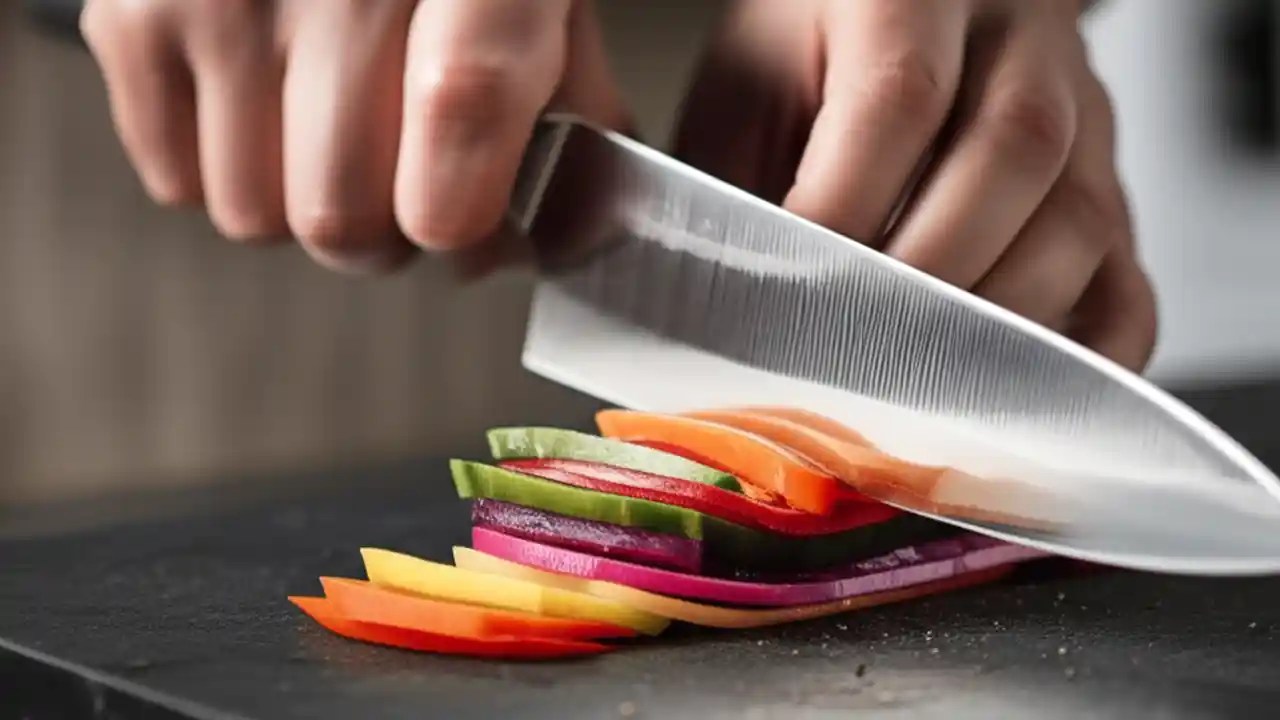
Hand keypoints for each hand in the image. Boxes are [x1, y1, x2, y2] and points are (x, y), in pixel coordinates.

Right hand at [81, 0, 628, 272]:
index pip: (464, 97)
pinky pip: (176, 184)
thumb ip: (567, 110)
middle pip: (340, 212)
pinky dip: (229, 170)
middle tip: (405, 193)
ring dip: (302, 207)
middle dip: (386, 236)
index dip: (461, 201)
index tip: (462, 226)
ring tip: (334, 137)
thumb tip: (527, 242)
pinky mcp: (134, 12)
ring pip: (254, 217)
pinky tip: (268, 107)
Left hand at [676, 0, 1156, 370]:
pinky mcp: (1113, 190)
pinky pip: (1129, 287)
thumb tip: (727, 311)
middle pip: (1010, 155)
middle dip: (923, 285)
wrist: (912, 10)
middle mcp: (1018, 40)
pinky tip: (1014, 396)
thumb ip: (736, 186)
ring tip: (918, 388)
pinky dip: (1080, 360)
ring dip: (995, 327)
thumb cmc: (814, 60)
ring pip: (1080, 222)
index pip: (897, 102)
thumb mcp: (753, 92)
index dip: (843, 220)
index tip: (792, 307)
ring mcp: (1084, 113)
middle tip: (855, 361)